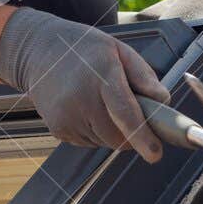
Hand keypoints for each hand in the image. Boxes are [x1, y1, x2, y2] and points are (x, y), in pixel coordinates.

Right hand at [0, 8, 169, 160]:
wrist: (38, 51)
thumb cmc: (85, 49)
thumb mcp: (118, 50)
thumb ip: (143, 75)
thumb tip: (164, 101)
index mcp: (101, 76)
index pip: (124, 112)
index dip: (142, 135)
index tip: (155, 154)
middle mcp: (80, 100)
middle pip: (118, 137)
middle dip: (131, 133)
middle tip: (130, 111)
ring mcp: (66, 118)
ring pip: (105, 142)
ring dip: (112, 131)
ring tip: (100, 102)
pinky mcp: (58, 130)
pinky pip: (89, 142)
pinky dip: (95, 132)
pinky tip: (85, 108)